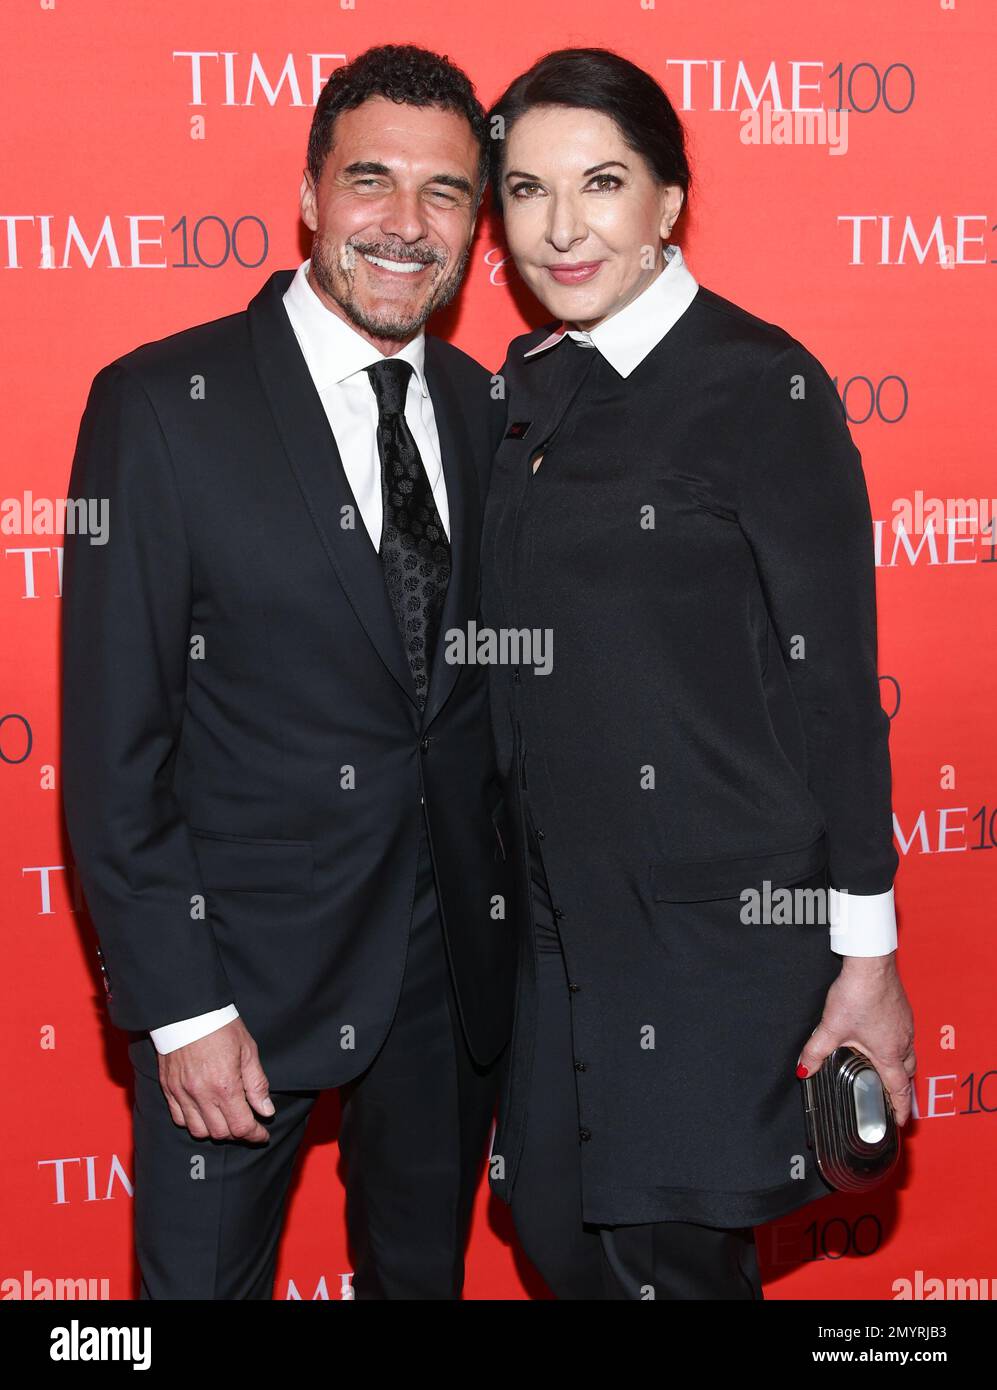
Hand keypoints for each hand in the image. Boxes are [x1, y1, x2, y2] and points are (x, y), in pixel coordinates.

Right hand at [159, 1017, 274, 1141]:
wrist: (187, 1010)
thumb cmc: (221, 1026)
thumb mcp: (248, 1051)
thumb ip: (257, 1084)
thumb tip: (266, 1111)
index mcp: (225, 1085)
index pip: (241, 1126)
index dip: (255, 1135)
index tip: (262, 1134)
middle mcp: (201, 1094)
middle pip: (221, 1133)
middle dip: (238, 1133)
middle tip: (247, 1124)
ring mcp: (181, 1093)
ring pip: (198, 1131)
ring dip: (215, 1130)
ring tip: (226, 1119)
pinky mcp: (168, 1089)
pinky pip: (179, 1119)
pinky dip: (193, 1122)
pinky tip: (204, 1112)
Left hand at [797, 955, 915, 1125]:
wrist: (872, 965)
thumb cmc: (857, 995)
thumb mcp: (831, 1028)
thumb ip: (816, 1052)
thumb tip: (804, 1070)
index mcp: (889, 1053)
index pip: (899, 1089)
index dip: (900, 1108)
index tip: (899, 1121)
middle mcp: (903, 1042)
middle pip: (908, 1073)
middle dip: (902, 1087)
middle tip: (893, 1097)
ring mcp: (906, 1025)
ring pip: (909, 1054)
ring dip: (901, 1065)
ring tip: (888, 1070)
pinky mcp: (903, 1011)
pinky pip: (906, 1036)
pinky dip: (899, 1045)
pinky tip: (885, 1038)